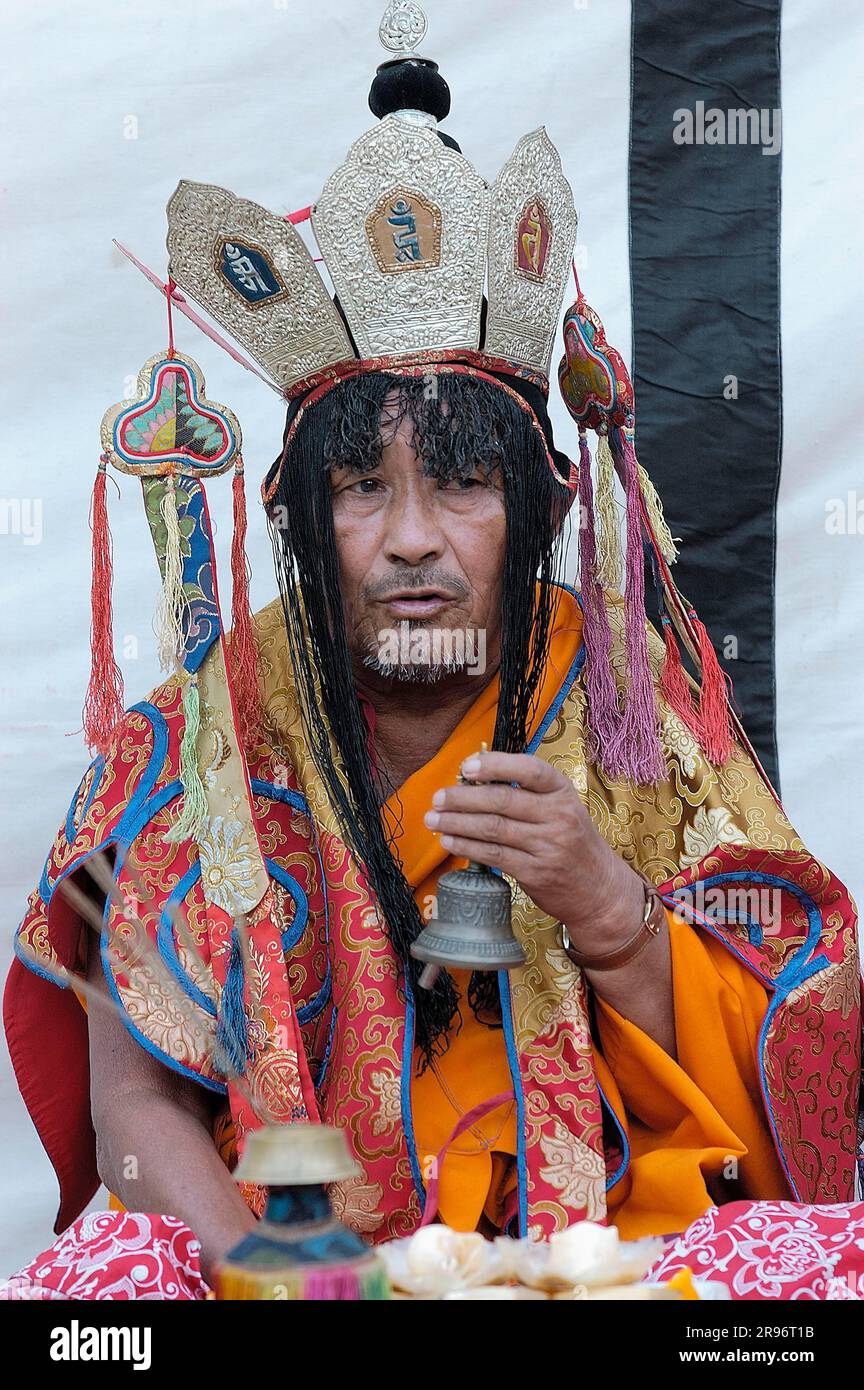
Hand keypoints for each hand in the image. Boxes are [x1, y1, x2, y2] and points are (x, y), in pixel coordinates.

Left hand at [423, 749, 643, 953]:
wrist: (599, 888)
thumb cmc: (571, 840)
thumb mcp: (561, 808)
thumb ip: (525, 794)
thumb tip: (471, 782)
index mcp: (562, 792)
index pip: (530, 769)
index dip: (496, 765)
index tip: (466, 766)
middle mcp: (558, 816)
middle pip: (502, 801)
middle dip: (463, 798)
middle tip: (438, 797)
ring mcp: (547, 846)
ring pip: (493, 828)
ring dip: (457, 823)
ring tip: (433, 819)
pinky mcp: (535, 872)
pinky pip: (493, 855)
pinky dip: (466, 847)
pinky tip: (449, 841)